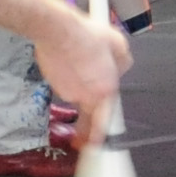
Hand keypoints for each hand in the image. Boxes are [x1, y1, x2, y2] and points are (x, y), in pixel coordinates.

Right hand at [30, 0, 131, 147]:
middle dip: (85, 127)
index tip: (96, 145)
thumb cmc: (86, 36)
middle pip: (87, 116)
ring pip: (75, 95)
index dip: (99, 137)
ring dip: (78, 88)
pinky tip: (68, 63)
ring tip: (80, 69)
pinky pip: (63, 84)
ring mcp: (67, 91)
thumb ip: (122, 61)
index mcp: (105, 91)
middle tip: (82, 137)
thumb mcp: (118, 44)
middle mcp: (85, 96)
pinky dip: (66, 78)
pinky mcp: (52, 82)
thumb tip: (121, 66)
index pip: (104, 123)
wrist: (57, 31)